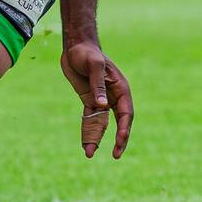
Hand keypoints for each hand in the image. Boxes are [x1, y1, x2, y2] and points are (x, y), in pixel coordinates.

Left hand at [60, 42, 133, 158]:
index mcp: (121, 88)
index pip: (126, 112)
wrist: (75, 47)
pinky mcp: (89, 101)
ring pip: (103, 124)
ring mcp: (102, 100)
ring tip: (89, 154)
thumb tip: (103, 106)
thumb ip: (98, 85)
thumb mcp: (94, 66)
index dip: (124, 128)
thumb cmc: (87, 53)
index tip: (120, 140)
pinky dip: (88, 131)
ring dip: (98, 138)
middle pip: (120, 122)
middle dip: (119, 139)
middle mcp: (114, 97)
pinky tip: (85, 144)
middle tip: (116, 155)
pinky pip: (90, 119)